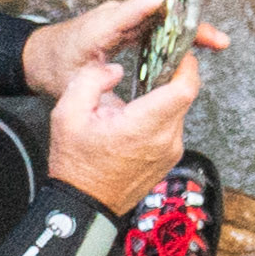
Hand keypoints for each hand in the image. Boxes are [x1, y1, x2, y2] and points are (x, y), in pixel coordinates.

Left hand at [18, 0, 226, 93]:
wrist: (37, 57)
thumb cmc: (53, 67)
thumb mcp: (72, 82)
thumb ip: (98, 86)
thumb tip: (122, 85)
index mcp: (102, 25)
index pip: (142, 6)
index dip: (170, 7)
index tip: (193, 15)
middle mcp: (115, 16)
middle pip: (161, 10)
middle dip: (191, 22)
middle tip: (217, 41)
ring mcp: (122, 20)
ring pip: (162, 18)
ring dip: (187, 29)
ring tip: (214, 44)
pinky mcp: (126, 28)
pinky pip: (155, 26)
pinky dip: (175, 36)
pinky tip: (191, 48)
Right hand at [44, 41, 199, 210]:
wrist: (83, 204)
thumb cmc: (75, 164)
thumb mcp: (67, 114)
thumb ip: (92, 80)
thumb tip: (116, 70)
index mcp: (144, 126)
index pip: (185, 88)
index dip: (187, 65)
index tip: (177, 51)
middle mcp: (165, 140)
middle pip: (184, 96)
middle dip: (172, 77)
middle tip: (153, 65)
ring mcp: (170, 152)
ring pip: (179, 112)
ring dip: (164, 100)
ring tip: (139, 96)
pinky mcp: (169, 159)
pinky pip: (173, 129)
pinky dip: (162, 117)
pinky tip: (138, 117)